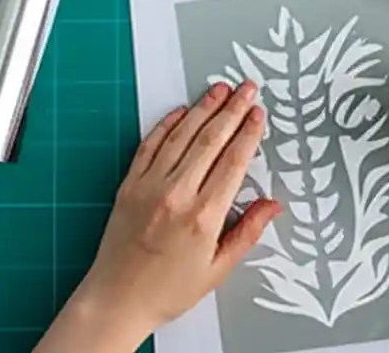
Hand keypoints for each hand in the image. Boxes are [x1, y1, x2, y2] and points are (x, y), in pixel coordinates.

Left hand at [37, 82, 281, 352]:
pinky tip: (181, 111)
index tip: (258, 114)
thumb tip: (272, 205)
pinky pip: (150, 145)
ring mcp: (149, 186)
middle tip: (246, 89)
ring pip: (181, 135)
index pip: (234, 161)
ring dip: (203, 108)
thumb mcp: (218, 269)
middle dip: (232, 109)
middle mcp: (176, 195)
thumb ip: (248, 232)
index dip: (249, 133)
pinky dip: (167, 124)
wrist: (117, 300)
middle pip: (211, 140)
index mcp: (203, 217)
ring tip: (219, 89)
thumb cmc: (166, 290)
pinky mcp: (129, 185)